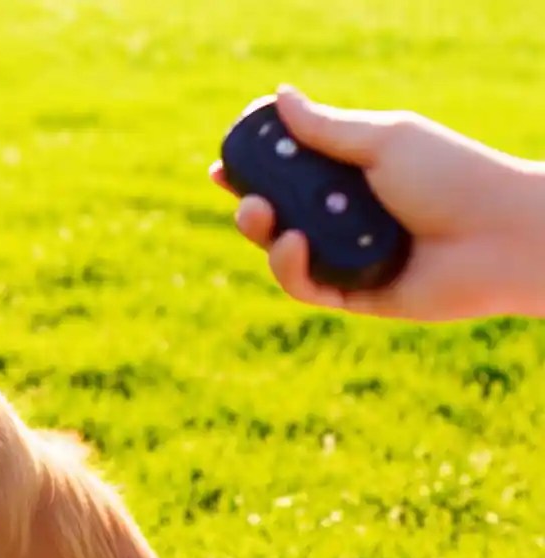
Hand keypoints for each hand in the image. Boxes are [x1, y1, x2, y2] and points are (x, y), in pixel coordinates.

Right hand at [210, 86, 544, 321]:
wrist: (501, 235)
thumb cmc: (453, 177)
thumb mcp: (382, 140)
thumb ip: (325, 127)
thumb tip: (280, 96)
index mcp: (351, 173)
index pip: (287, 170)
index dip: (251, 168)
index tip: (223, 163)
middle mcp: (344, 215)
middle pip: (275, 214)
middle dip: (250, 205)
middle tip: (245, 196)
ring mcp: (346, 255)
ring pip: (280, 251)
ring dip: (263, 235)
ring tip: (266, 219)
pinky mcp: (352, 294)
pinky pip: (304, 285)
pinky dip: (290, 266)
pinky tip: (294, 245)